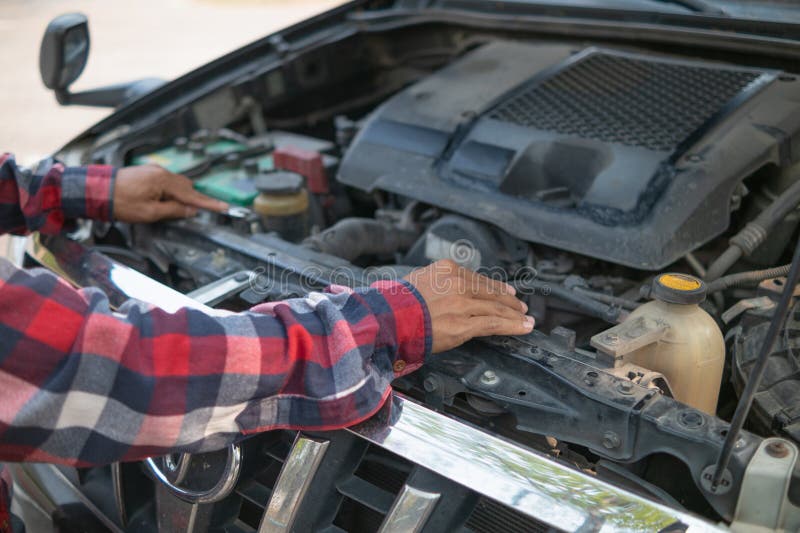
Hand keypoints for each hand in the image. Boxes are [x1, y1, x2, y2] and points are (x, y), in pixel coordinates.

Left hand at [113, 164, 227, 222]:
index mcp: (164, 181)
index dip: (209, 204)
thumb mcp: (149, 213)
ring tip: (169, 209)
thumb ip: (173, 210)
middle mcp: (161, 172)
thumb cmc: (120, 203)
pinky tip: (161, 200)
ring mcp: (153, 170)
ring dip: (179, 196)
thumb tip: (191, 210)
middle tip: (193, 212)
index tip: (224, 207)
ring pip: (176, 184)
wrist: (96, 190)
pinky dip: (170, 191)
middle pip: (187, 187)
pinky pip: (166, 181)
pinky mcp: (147, 172)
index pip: (192, 196)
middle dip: (192, 200)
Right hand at [404, 259, 533, 352]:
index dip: (495, 286)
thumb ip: (436, 283)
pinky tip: (524, 327)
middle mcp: (458, 283)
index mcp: (447, 269)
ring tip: (526, 319)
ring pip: (496, 308)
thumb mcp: (417, 280)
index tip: (506, 291)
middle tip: (520, 306)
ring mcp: (463, 304)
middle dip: (509, 300)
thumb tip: (443, 292)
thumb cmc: (395, 303)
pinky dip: (513, 325)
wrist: (387, 317)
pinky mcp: (464, 324)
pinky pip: (494, 324)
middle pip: (490, 292)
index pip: (478, 278)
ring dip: (515, 314)